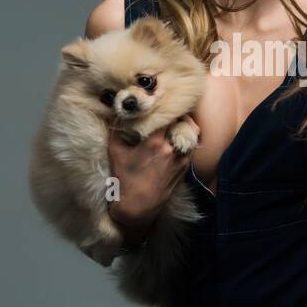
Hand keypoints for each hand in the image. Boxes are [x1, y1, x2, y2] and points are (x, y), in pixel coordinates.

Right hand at [106, 117, 199, 246]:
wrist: (138, 208)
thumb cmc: (125, 181)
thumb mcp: (115, 153)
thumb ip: (115, 130)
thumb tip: (115, 113)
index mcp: (156, 143)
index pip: (166, 115)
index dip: (164, 104)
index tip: (159, 98)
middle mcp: (172, 149)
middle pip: (183, 121)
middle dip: (176, 112)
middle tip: (168, 106)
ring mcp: (182, 159)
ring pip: (191, 132)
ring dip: (184, 124)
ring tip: (174, 119)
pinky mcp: (185, 167)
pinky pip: (191, 145)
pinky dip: (186, 137)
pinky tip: (176, 135)